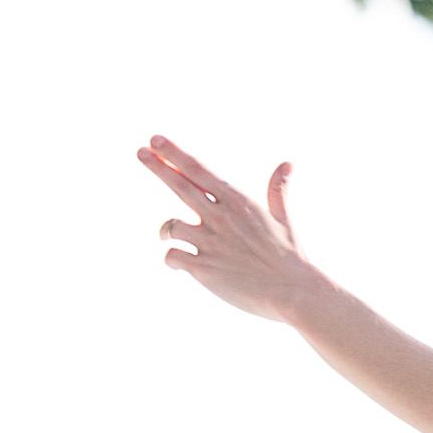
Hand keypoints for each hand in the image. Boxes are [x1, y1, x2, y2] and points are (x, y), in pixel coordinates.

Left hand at [139, 135, 323, 323]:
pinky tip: (182, 264)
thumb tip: (287, 164)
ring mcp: (210, 242)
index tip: (156, 140)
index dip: (175, 154)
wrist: (292, 292)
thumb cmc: (289, 257)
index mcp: (238, 202)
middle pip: (180, 185)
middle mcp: (221, 217)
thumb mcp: (283, 220)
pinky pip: (172, 257)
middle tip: (139, 151)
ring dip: (167, 231)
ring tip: (170, 235)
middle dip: (157, 166)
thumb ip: (277, 190)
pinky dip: (173, 259)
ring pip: (169, 227)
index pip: (199, 171)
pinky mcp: (202, 267)